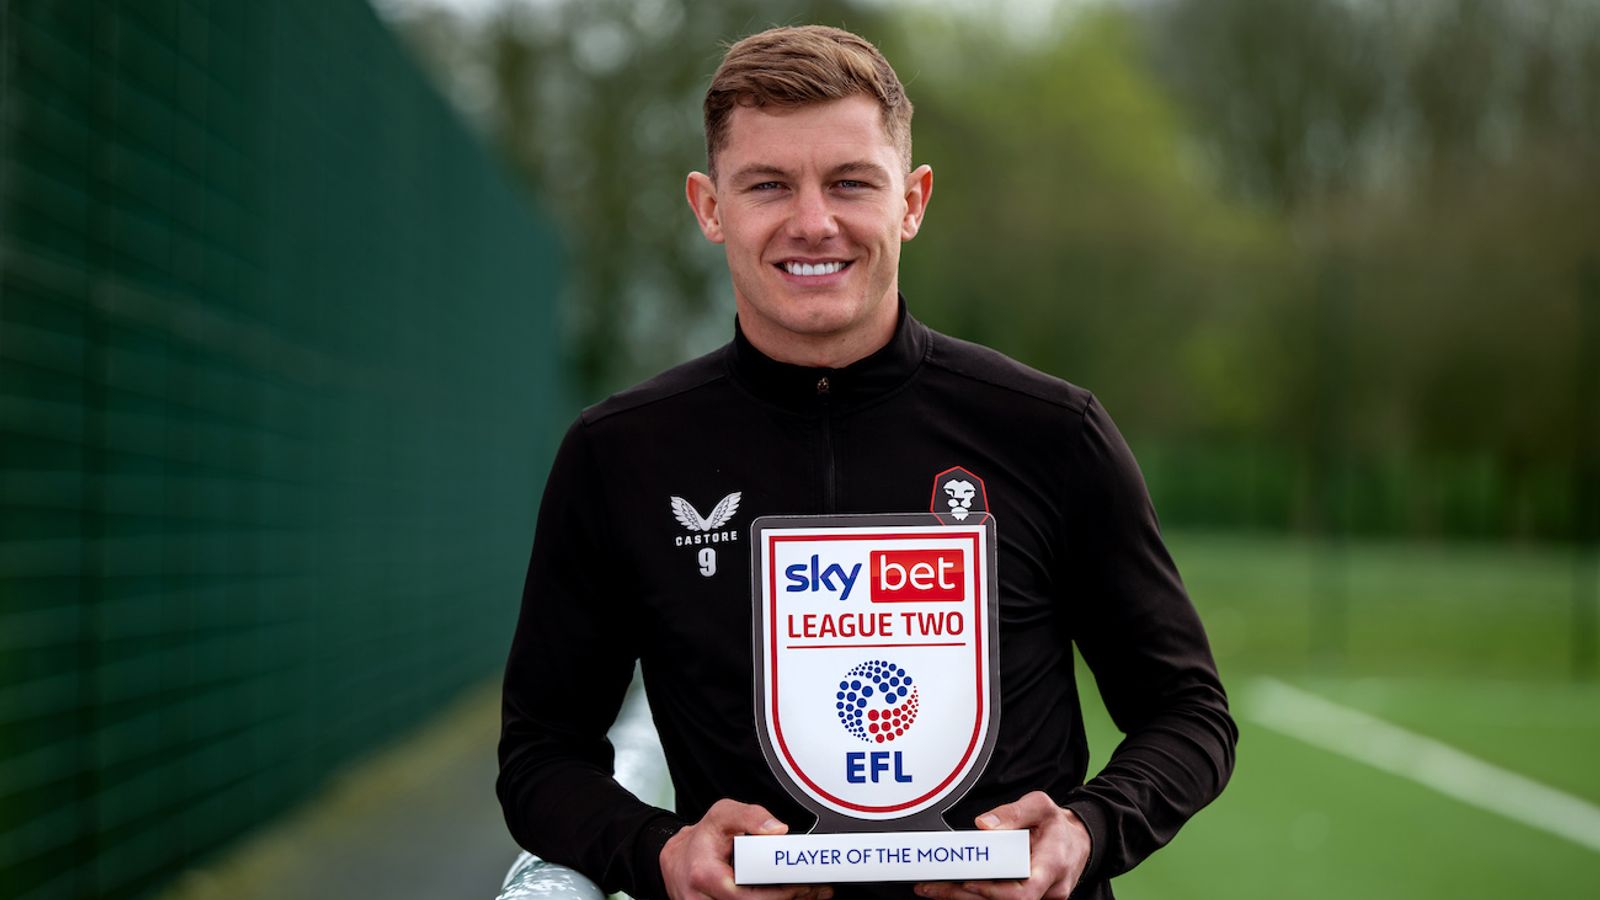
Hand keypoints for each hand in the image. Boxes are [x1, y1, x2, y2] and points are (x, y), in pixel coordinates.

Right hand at [659, 798, 834, 899]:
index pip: (748, 896)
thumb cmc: (702, 839)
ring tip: (809, 894)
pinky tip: (789, 898)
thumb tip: (778, 830)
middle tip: (816, 890)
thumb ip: (750, 816)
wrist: (677, 860)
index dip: (780, 894)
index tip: (804, 884)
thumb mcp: (722, 814)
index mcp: (704, 874)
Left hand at [914, 792, 1090, 899]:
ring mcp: (1040, 898)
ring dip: (964, 898)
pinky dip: (975, 897)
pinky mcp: (1028, 899)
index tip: (967, 881)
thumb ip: (1013, 812)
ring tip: (932, 889)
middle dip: (966, 896)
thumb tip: (983, 825)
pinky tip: (950, 891)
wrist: (1079, 842)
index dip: (994, 891)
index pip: (1025, 890)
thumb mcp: (1041, 806)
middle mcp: (1048, 889)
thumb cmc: (1058, 826)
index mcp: (1053, 864)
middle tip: (931, 887)